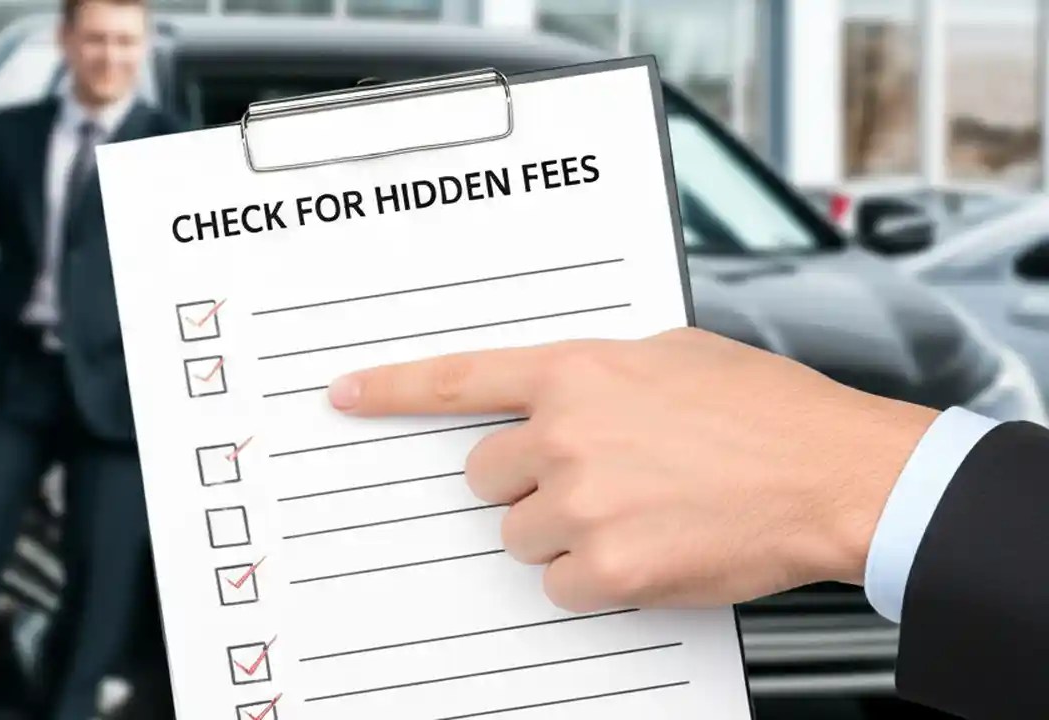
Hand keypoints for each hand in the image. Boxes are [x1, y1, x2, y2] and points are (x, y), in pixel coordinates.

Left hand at [326, 328, 937, 611]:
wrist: (831, 472)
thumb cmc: (765, 411)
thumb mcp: (673, 356)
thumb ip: (597, 374)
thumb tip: (558, 397)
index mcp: (578, 372)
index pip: (458, 380)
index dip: (391, 389)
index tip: (347, 395)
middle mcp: (567, 432)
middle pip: (484, 477)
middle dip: (523, 483)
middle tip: (583, 480)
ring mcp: (584, 501)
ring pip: (520, 535)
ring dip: (560, 532)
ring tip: (631, 513)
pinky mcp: (608, 565)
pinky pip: (560, 585)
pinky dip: (591, 578)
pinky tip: (645, 549)